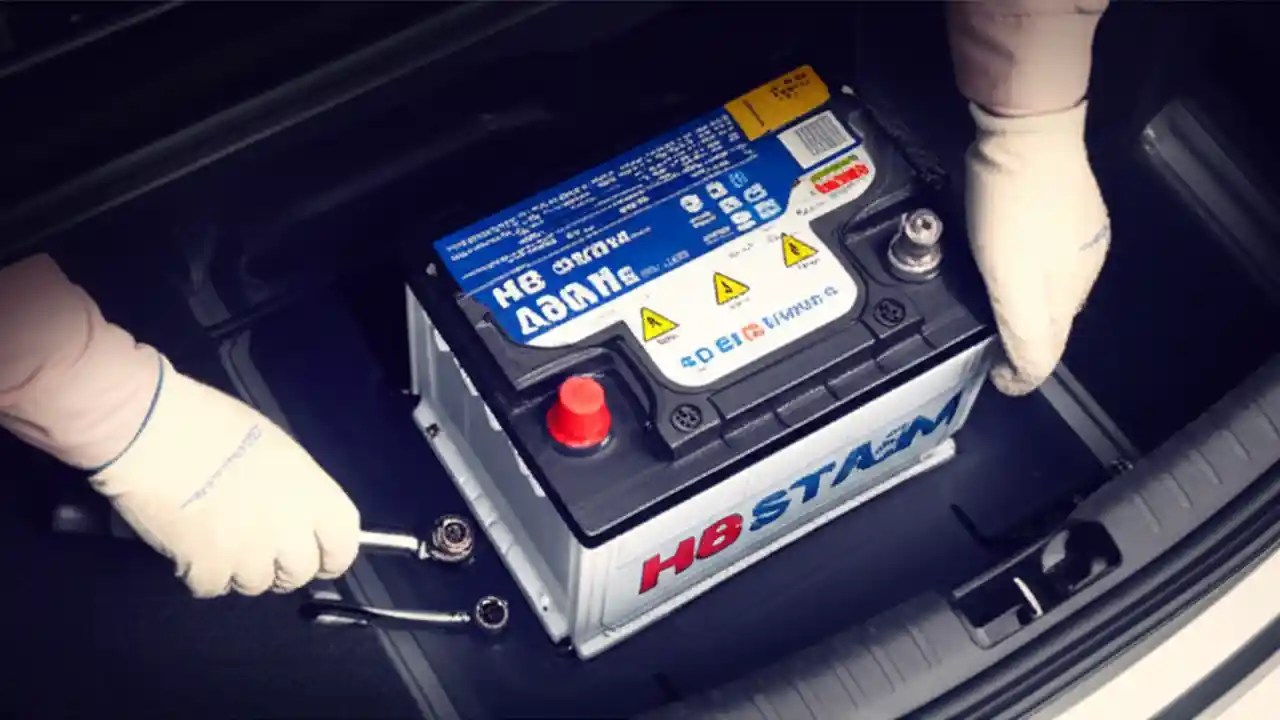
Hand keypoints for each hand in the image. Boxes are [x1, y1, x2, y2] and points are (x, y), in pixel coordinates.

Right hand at [91, 358, 360, 596]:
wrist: (153, 433)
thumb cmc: (213, 425)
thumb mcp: (276, 449)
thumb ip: (294, 488)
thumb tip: (293, 511)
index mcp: (311, 493)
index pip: (345, 543)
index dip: (334, 555)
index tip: (322, 558)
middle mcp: (288, 529)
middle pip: (300, 572)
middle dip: (283, 567)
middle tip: (260, 549)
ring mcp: (249, 554)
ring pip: (256, 584)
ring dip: (240, 570)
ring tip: (219, 540)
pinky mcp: (207, 569)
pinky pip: (213, 588)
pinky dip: (202, 575)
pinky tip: (190, 547)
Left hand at [964, 101, 1109, 395]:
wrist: (1028, 135)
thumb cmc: (1010, 209)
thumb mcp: (1009, 281)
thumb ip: (1022, 331)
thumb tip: (1024, 373)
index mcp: (1067, 294)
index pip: (1048, 352)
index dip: (1021, 373)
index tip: (996, 378)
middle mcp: (1082, 271)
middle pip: (1052, 323)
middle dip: (1025, 341)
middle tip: (990, 344)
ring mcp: (1081, 238)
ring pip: (1054, 289)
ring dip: (1029, 305)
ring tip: (998, 303)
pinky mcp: (1072, 209)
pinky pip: (1051, 255)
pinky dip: (1032, 269)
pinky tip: (1014, 257)